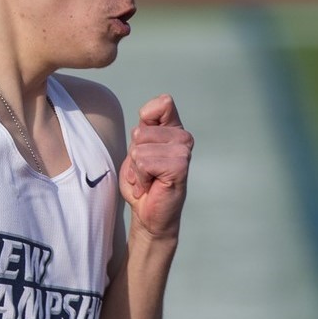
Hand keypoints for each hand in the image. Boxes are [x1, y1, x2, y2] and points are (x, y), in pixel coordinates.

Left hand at [119, 95, 191, 240]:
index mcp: (173, 128)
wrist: (149, 214)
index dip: (146, 119)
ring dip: (137, 169)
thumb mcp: (137, 149)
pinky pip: (144, 163)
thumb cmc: (142, 182)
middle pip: (140, 132)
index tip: (144, 144)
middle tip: (145, 171)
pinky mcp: (180, 166)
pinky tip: (151, 186)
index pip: (162, 103)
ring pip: (139, 150)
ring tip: (148, 179)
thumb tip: (146, 119)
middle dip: (134, 155)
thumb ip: (142, 130)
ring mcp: (183, 151)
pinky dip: (141, 178)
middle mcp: (182, 137)